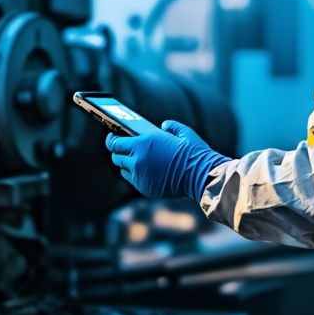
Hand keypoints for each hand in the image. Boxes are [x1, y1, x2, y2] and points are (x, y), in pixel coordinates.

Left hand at [105, 120, 230, 199]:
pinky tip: (146, 170)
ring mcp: (140, 176)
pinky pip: (134, 180)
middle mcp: (138, 159)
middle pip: (116, 157)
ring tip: (136, 159)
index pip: (114, 142)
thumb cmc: (193, 152)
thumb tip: (164, 126)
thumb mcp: (183, 132)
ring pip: (124, 169)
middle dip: (119, 152)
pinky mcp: (145, 188)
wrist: (201, 176)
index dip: (111, 139)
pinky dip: (137, 175)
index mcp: (143, 142)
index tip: (112, 136)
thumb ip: (171, 127)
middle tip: (124, 148)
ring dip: (127, 164)